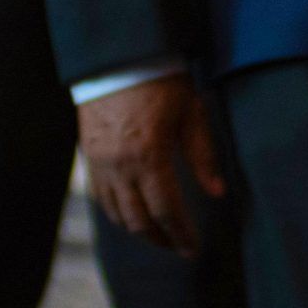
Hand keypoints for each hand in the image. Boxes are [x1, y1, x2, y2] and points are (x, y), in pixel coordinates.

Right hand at [78, 75, 224, 256]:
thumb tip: (218, 193)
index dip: (181, 235)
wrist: (120, 57)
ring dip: (138, 229)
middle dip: (161, 239)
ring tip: (160, 235)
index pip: (167, 211)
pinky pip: (100, 197)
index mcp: (149, 156)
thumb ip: (203, 157)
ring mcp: (99, 163)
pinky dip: (117, 213)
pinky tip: (133, 215)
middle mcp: (119, 166)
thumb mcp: (192, 114)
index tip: (194, 250)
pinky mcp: (88, 156)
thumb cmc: (163, 82)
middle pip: (138, 220)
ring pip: (116, 213)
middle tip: (179, 248)